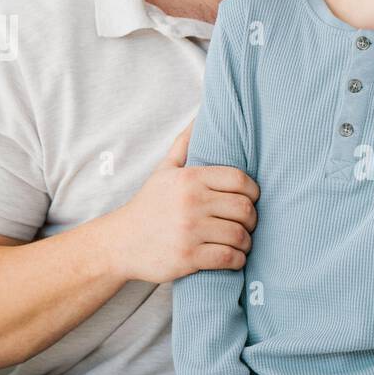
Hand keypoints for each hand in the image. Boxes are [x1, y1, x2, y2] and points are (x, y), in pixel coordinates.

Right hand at [103, 119, 260, 282]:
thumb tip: (201, 115)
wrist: (120, 243)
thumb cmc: (149, 205)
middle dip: (252, 219)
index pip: (240, 180)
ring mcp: (189, 230)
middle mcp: (191, 202)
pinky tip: (234, 257)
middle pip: (244, 209)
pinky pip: (229, 257)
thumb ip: (184, 144)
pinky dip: (238, 260)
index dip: (253, 191)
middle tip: (247, 224)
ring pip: (239, 235)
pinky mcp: (188, 257)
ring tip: (241, 242)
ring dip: (246, 242)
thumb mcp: (164, 171)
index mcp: (189, 179)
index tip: (250, 200)